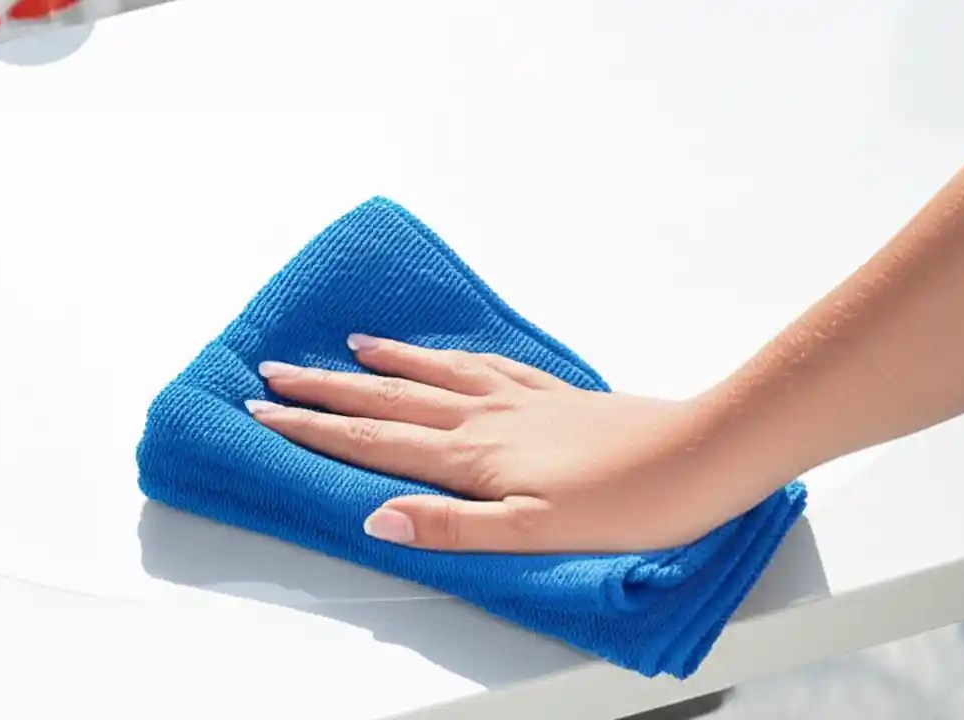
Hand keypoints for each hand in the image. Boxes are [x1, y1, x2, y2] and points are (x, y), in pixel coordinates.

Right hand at [247, 334, 738, 553]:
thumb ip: (451, 526)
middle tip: (275, 373)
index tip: (265, 412)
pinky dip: (446, 359)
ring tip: (344, 349)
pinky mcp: (550, 394)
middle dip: (325, 390)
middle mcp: (484, 418)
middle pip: (388, 400)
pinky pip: (483, 366)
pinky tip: (441, 356)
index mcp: (472, 456)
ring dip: (380, 364)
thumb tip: (376, 519)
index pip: (374, 442)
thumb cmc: (624, 503)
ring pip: (430, 376)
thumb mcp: (532, 533)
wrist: (698, 455)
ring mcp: (518, 400)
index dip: (315, 430)